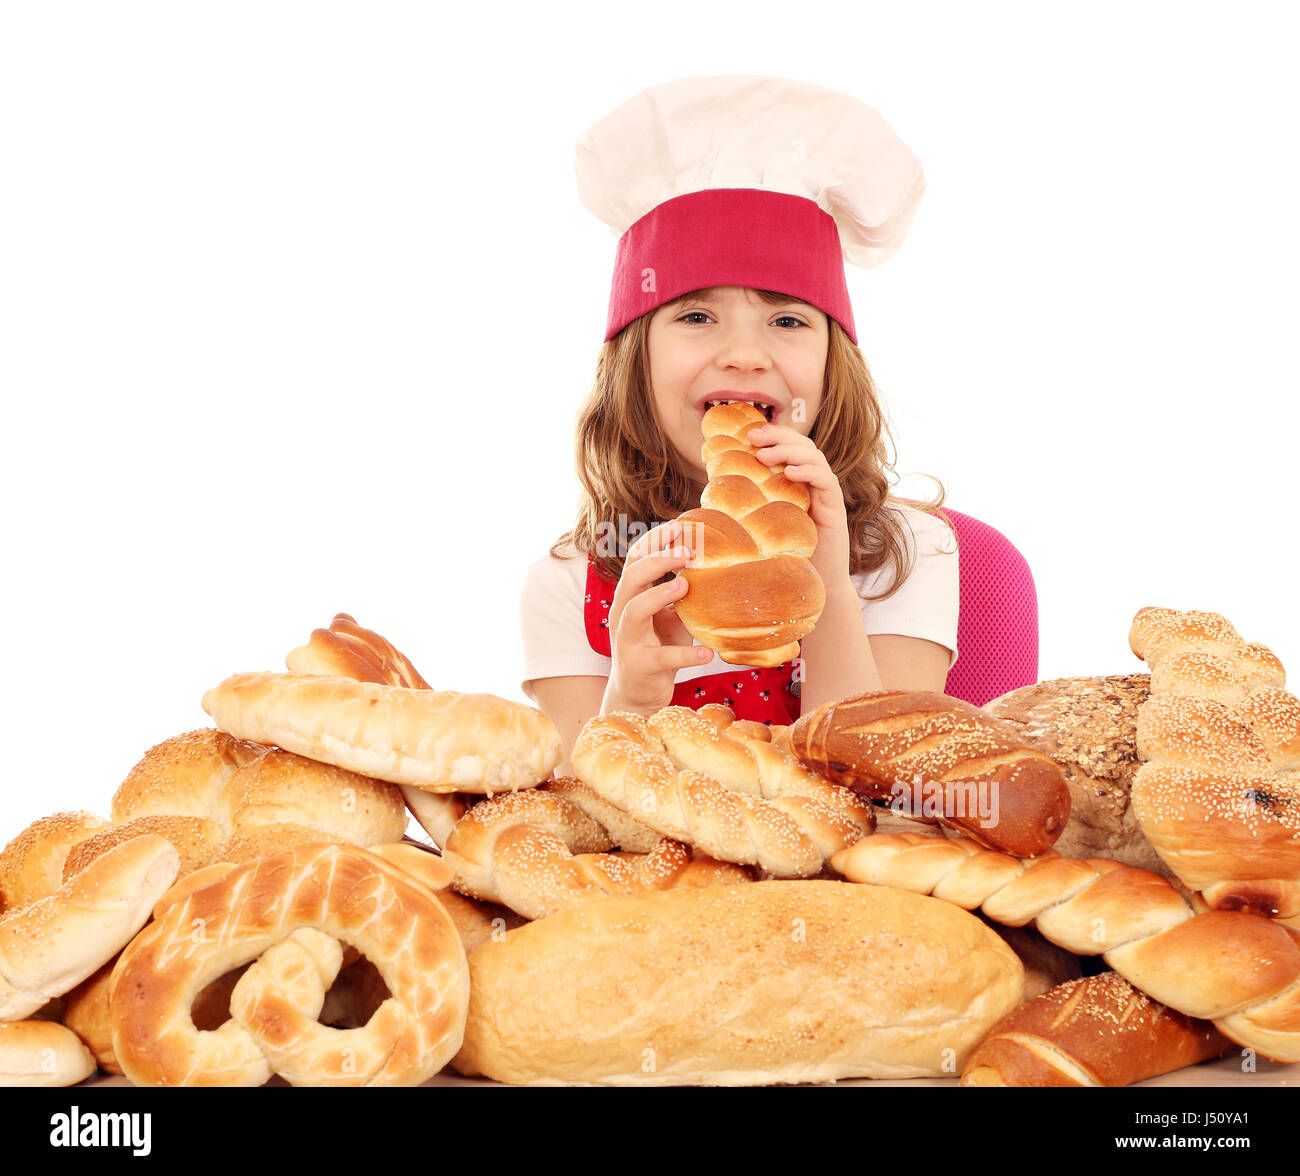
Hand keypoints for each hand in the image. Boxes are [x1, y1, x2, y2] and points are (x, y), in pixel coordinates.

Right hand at [603, 518, 713, 714]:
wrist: (636, 693)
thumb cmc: (657, 646)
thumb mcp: (669, 614)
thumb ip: (682, 591)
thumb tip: (714, 561)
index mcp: (630, 595)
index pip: (635, 559)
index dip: (653, 540)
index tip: (678, 525)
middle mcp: (622, 613)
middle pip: (631, 578)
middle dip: (657, 561)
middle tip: (687, 552)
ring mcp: (627, 640)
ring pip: (634, 611)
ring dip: (659, 596)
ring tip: (685, 586)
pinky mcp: (639, 666)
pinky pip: (661, 658)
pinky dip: (685, 654)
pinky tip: (707, 653)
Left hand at [746, 424, 851, 592]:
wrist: (816, 581)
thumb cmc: (786, 553)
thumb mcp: (763, 523)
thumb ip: (748, 505)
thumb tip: (708, 493)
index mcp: (796, 481)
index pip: (788, 447)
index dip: (771, 435)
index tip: (746, 433)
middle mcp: (813, 482)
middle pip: (802, 445)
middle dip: (777, 436)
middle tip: (753, 436)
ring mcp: (826, 494)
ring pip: (814, 457)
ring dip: (789, 451)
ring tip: (765, 455)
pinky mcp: (835, 508)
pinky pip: (826, 481)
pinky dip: (809, 472)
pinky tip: (791, 473)